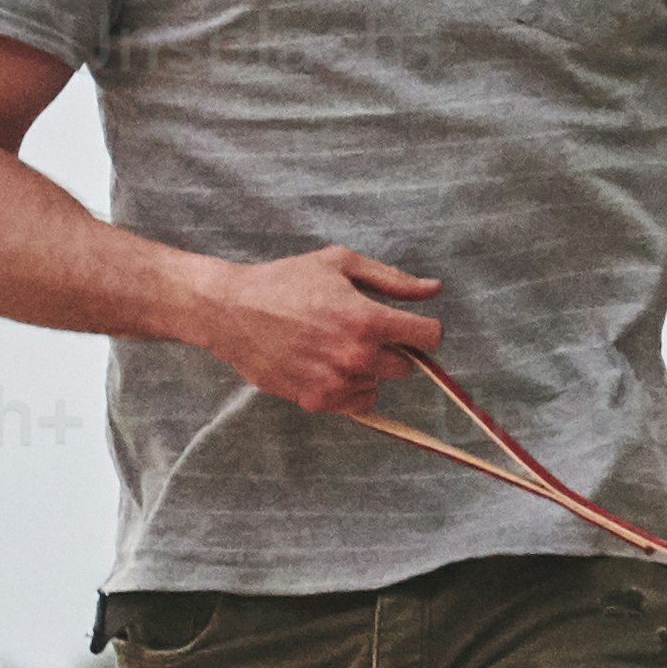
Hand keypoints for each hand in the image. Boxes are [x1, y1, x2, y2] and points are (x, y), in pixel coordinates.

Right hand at [185, 242, 444, 420]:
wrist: (231, 310)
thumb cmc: (286, 281)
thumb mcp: (341, 265)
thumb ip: (393, 280)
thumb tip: (434, 288)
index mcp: (368, 320)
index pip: (429, 336)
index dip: (424, 329)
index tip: (410, 325)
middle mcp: (356, 356)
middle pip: (406, 366)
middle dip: (393, 349)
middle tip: (362, 331)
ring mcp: (335, 382)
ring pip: (378, 384)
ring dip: (368, 370)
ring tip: (336, 345)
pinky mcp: (315, 400)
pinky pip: (355, 403)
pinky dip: (348, 388)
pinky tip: (326, 365)